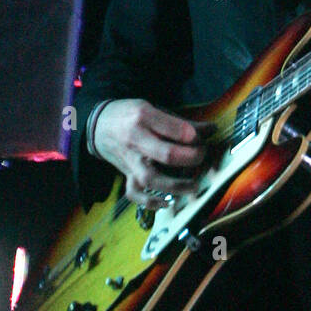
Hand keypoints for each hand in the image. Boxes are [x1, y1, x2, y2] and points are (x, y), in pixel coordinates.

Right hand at [92, 99, 207, 206]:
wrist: (99, 125)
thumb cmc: (131, 115)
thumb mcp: (154, 108)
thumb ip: (182, 122)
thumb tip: (211, 130)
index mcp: (144, 117)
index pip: (177, 130)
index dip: (196, 137)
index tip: (203, 138)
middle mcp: (136, 140)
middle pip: (167, 155)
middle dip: (191, 158)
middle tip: (201, 157)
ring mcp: (131, 160)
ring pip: (151, 179)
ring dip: (176, 186)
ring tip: (194, 186)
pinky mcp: (126, 174)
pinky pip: (135, 193)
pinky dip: (151, 202)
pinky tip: (167, 202)